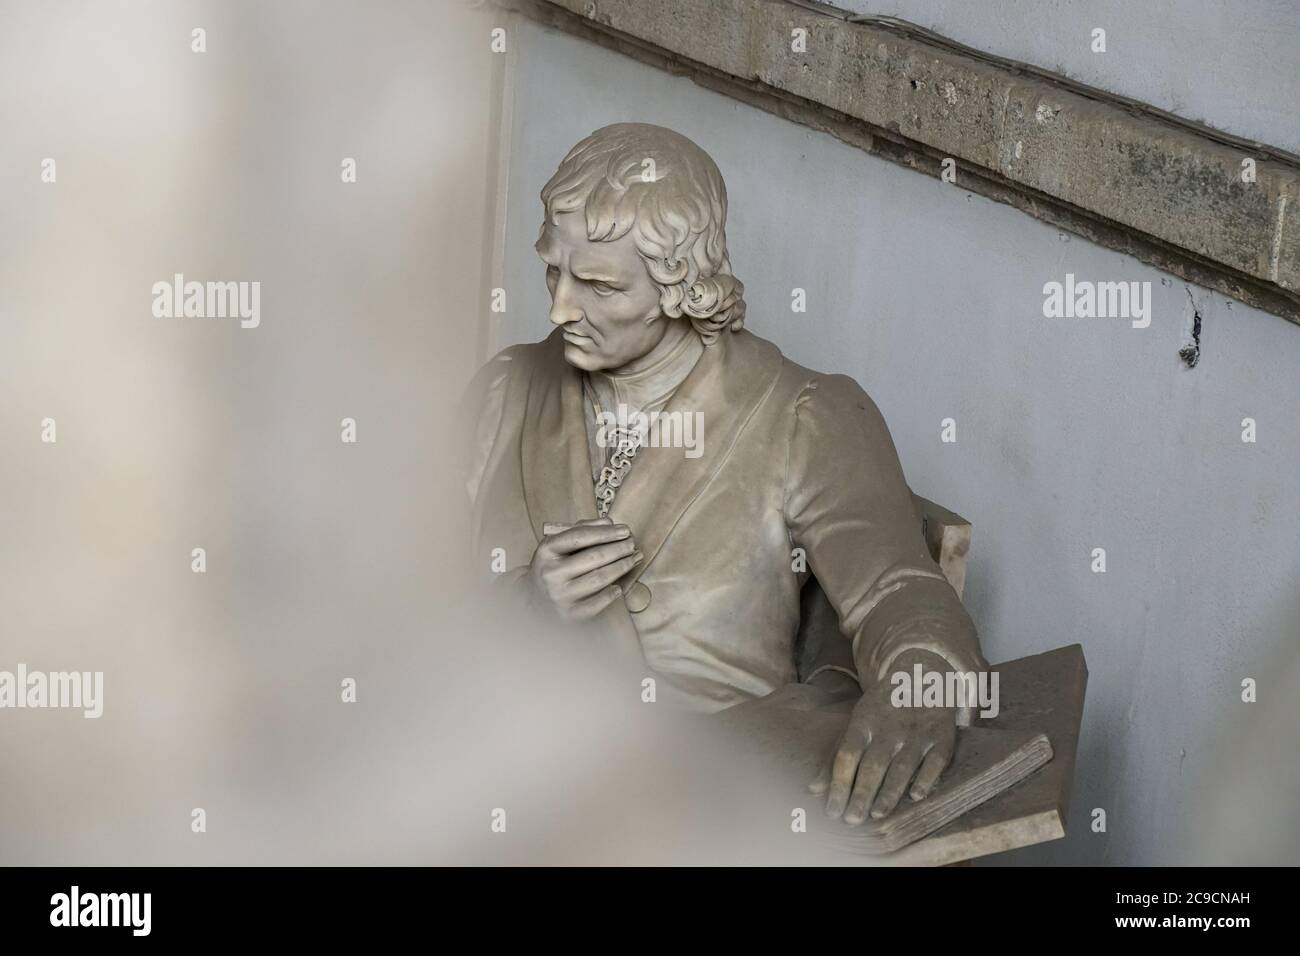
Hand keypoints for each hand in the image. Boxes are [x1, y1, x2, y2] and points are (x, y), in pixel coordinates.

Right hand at [525, 517, 642, 621]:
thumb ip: (582, 530)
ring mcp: (559, 595)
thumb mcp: (559, 545)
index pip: (579, 536)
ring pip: (599, 579)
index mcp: (546, 551)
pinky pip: (597, 604)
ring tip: (633, 560)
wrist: (533, 599)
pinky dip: (611, 594)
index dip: (605, 532)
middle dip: (618, 549)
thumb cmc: (552, 567)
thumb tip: (609, 522)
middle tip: (632, 545)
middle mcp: (550, 573)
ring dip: (621, 568)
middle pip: (593, 557)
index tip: (625, 530)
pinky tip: (619, 587)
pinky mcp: (568, 614)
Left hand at [808, 650, 955, 824]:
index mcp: (864, 722)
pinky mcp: (941, 737)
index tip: (832, 811)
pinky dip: (926, 779)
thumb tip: (813, 789)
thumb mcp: (857, 721)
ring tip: (876, 814)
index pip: (847, 756)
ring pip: (902, 767)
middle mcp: (889, 728)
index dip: (839, 785)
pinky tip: (916, 796)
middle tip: (852, 820)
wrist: (921, 673)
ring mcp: (917, 733)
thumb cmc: (882, 708)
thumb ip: (837, 754)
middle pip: (873, 765)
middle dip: (861, 794)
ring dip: (889, 792)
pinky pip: (934, 761)